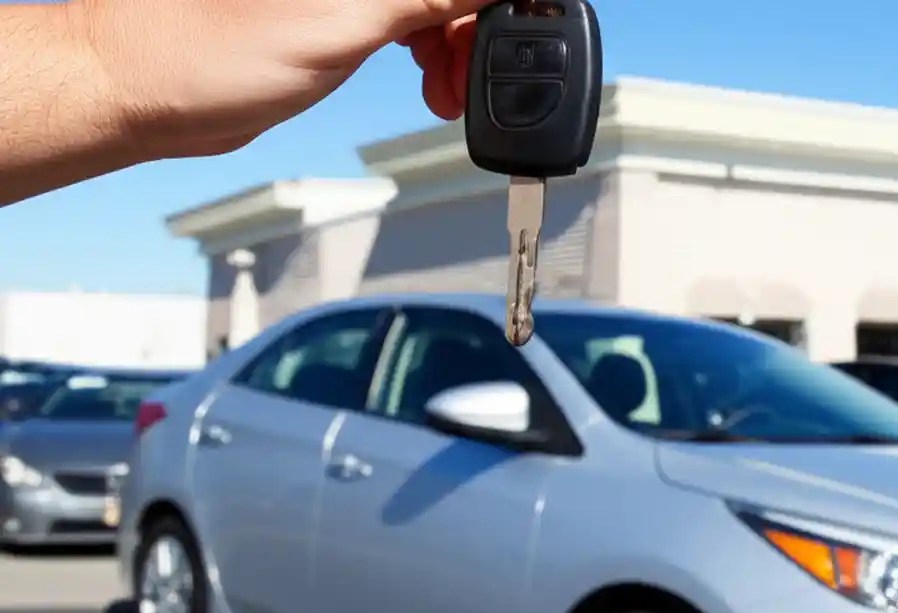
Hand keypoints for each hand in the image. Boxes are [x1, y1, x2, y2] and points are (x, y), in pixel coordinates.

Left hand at [74, 0, 494, 159]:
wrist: (140, 89)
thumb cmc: (207, 51)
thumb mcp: (344, 21)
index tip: (527, 17)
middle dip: (477, 18)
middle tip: (480, 66)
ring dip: (457, 37)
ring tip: (450, 86)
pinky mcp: (339, 1)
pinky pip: (410, 10)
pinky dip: (431, 43)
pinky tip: (431, 75)